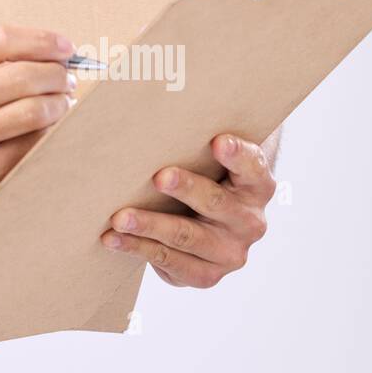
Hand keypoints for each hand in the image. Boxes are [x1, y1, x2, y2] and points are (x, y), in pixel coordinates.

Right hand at [0, 24, 78, 233]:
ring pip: (32, 111)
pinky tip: (51, 126)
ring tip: (62, 101)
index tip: (62, 46)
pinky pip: (34, 143)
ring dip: (59, 103)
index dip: (38, 40)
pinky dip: (52, 130)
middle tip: (65, 77)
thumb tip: (51, 52)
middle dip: (55, 73)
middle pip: (20, 76)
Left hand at [98, 133, 273, 287]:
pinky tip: (113, 238)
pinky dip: (138, 249)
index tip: (218, 141)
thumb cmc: (206, 175)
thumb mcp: (210, 156)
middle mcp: (249, 221)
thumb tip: (143, 98)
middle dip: (186, 188)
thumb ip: (196, 137)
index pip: (253, 166)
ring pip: (187, 236)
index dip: (237, 154)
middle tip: (159, 177)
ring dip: (150, 225)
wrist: (210, 222)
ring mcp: (229, 252)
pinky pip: (170, 262)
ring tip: (120, 217)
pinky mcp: (206, 274)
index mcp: (258, 185)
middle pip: (215, 202)